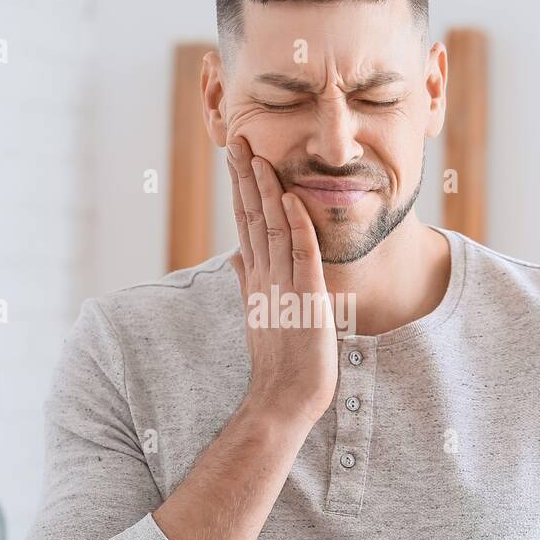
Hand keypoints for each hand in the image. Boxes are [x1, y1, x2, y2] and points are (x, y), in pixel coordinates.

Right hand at [226, 136, 337, 427]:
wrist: (285, 398)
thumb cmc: (280, 362)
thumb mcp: (261, 313)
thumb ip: (247, 281)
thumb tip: (235, 255)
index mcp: (256, 277)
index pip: (247, 223)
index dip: (242, 187)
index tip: (237, 156)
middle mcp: (265, 275)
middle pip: (253, 217)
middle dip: (245, 177)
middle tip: (237, 140)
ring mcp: (282, 285)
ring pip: (272, 227)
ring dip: (265, 190)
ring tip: (258, 156)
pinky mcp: (305, 297)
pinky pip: (300, 254)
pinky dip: (295, 224)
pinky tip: (288, 197)